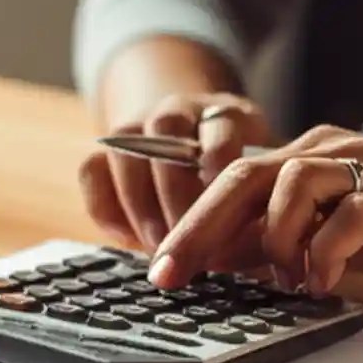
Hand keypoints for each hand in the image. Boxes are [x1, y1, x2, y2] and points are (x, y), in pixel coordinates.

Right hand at [79, 92, 271, 250]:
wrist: (192, 133)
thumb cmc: (243, 178)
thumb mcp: (265, 178)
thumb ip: (267, 207)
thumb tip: (271, 252)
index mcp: (227, 112)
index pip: (221, 134)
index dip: (219, 180)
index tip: (226, 222)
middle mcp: (178, 110)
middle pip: (167, 140)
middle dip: (176, 199)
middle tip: (188, 246)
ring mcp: (137, 125)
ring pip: (125, 152)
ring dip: (141, 206)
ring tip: (159, 247)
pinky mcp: (106, 148)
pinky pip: (91, 169)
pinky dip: (105, 206)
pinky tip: (127, 239)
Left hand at [147, 125, 362, 293]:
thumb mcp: (330, 233)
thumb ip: (280, 239)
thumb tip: (221, 260)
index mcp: (310, 155)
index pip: (232, 178)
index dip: (190, 221)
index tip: (160, 267)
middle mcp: (333, 151)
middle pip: (245, 175)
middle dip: (199, 228)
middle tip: (170, 274)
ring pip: (292, 183)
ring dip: (272, 238)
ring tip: (279, 279)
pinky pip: (350, 216)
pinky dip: (325, 253)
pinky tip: (323, 281)